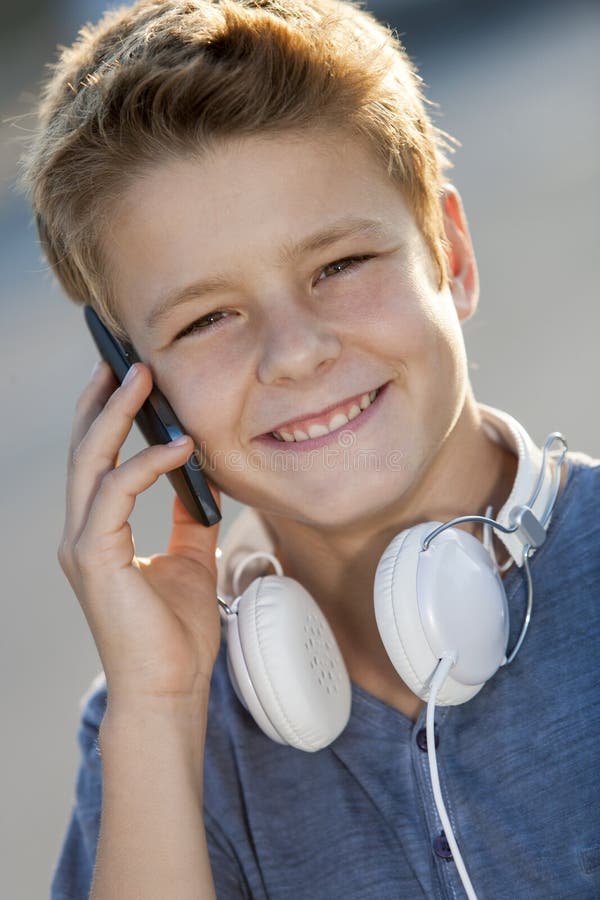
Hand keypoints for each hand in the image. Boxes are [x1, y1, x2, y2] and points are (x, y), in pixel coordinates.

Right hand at [58, 359, 221, 705]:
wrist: (171, 688)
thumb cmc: (177, 631)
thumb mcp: (190, 559)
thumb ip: (189, 519)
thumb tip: (204, 481)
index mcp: (101, 531)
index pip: (98, 460)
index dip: (110, 415)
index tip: (131, 378)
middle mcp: (84, 532)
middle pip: (85, 449)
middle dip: (104, 399)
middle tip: (126, 358)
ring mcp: (84, 544)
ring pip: (91, 461)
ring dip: (117, 415)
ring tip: (143, 378)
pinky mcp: (95, 559)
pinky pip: (117, 494)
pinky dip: (145, 464)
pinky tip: (178, 446)